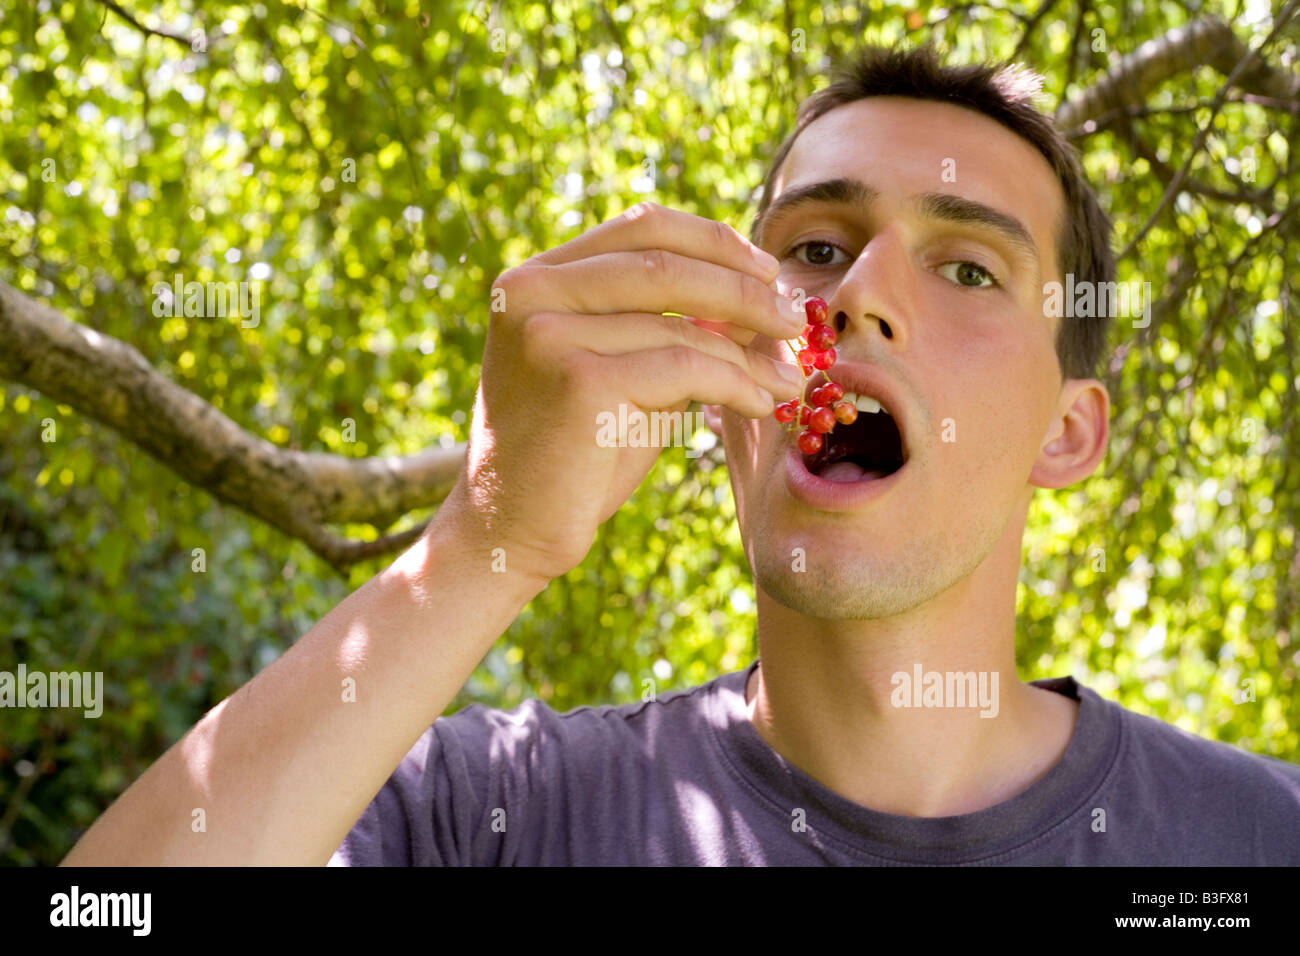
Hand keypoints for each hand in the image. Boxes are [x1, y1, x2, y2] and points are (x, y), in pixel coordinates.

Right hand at [440, 202, 805, 582]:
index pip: (640, 227)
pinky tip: (761, 403)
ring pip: (682, 326)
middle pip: (666, 264)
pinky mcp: (579, 381)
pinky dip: (737, 385)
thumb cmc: (572, 457)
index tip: (768, 269)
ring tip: (790, 379)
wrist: (512, 530)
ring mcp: (549, 334)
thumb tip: (759, 295)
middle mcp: (531, 293)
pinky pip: (686, 369)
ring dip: (752, 353)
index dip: (714, 241)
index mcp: (535, 278)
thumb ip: (669, 327)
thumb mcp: (621, 372)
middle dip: (746, 290)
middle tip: (796, 319)